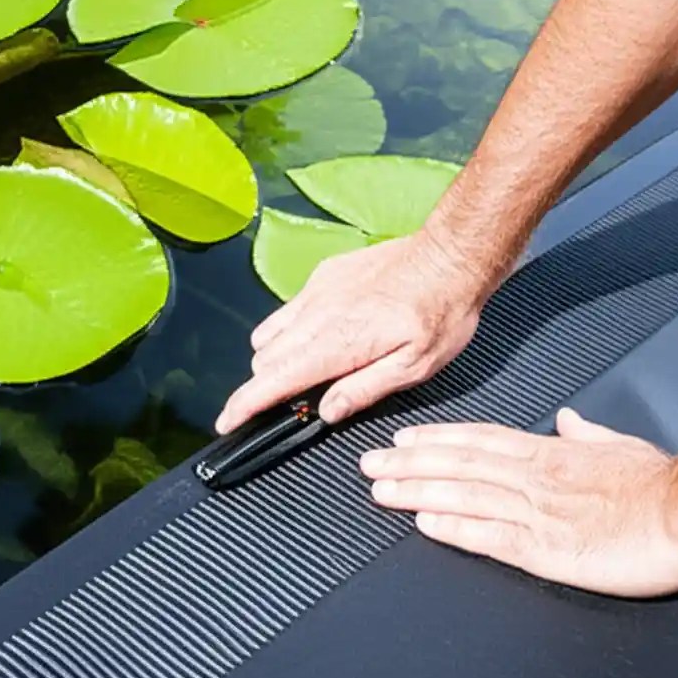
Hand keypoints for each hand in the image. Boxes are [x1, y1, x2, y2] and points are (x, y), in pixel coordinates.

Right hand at [216, 230, 485, 433]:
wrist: (450, 254)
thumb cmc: (441, 312)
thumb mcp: (415, 366)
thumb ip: (365, 389)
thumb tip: (326, 411)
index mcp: (337, 343)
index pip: (273, 380)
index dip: (244, 405)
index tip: (226, 422)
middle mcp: (317, 316)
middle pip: (264, 361)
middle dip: (265, 387)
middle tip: (291, 403)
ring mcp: (316, 292)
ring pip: (268, 335)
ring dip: (274, 361)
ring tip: (303, 374)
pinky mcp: (322, 276)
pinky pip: (287, 310)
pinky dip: (289, 332)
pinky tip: (318, 338)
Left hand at [361, 408, 677, 597]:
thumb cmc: (660, 482)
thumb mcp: (620, 443)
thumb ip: (587, 433)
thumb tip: (569, 420)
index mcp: (549, 452)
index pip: (479, 440)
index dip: (436, 438)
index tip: (402, 437)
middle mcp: (534, 477)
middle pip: (458, 465)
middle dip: (409, 463)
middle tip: (368, 463)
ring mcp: (537, 512)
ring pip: (464, 496)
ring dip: (416, 492)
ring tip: (380, 490)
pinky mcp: (547, 549)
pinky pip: (491, 537)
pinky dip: (454, 528)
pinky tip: (424, 524)